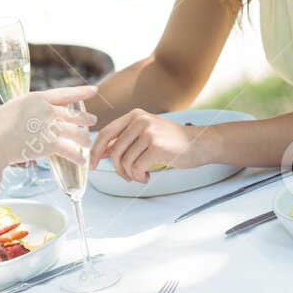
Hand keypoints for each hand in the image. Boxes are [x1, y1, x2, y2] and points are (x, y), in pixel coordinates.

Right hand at [0, 85, 95, 173]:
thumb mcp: (15, 107)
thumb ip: (30, 108)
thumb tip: (36, 113)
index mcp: (38, 98)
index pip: (65, 93)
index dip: (82, 92)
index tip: (94, 90)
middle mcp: (48, 110)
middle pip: (74, 114)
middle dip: (86, 119)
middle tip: (93, 120)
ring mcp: (50, 127)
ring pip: (76, 133)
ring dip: (84, 139)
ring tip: (88, 143)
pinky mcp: (50, 144)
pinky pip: (70, 150)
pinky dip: (77, 157)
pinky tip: (82, 160)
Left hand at [88, 108, 208, 182]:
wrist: (200, 143)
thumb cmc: (172, 142)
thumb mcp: (147, 134)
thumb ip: (125, 140)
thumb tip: (102, 152)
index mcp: (135, 115)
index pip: (106, 133)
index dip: (96, 151)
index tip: (93, 164)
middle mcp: (141, 120)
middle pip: (114, 151)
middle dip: (118, 169)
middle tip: (128, 176)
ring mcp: (149, 132)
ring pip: (125, 161)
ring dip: (131, 175)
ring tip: (141, 176)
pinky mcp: (157, 146)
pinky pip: (137, 168)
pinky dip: (139, 177)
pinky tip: (148, 176)